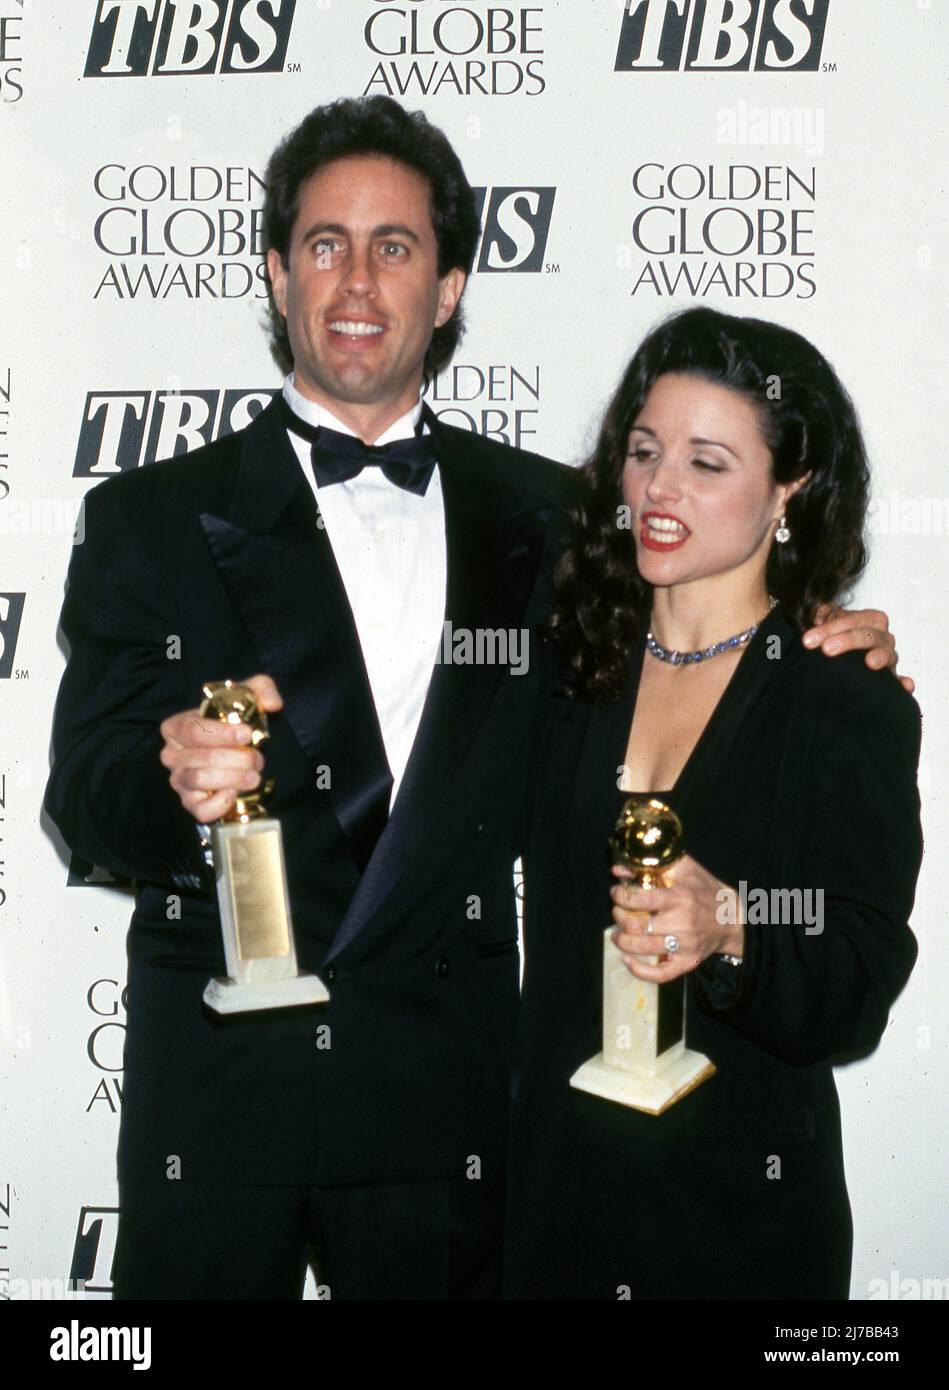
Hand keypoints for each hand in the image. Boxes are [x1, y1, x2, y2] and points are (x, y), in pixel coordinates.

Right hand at [159, 674, 283, 822]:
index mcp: (176, 726)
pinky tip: (236, 793)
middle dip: (236, 759)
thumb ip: (261, 690)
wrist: (238, 752)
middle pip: (200, 758)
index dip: (222, 734)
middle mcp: (171, 754)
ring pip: (199, 780)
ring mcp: (179, 781)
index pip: (193, 730)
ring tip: (254, 776)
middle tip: (257, 760)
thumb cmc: (236, 723)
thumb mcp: (248, 698)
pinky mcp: (190, 804)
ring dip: (233, 778)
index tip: (247, 734)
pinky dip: (220, 803)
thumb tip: (273, 703)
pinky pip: (200, 809)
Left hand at [609, 855, 742, 983]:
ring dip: (622, 941)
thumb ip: (654, 864)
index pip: (641, 899)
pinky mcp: (688, 962)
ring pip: (643, 948)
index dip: (622, 896)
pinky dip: (640, 971)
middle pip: (637, 926)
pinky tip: (628, 960)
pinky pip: (661, 974)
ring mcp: (685, 945)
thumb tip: (618, 869)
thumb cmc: (706, 890)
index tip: (616, 892)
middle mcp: (682, 923)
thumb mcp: (686, 869)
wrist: (733, 919)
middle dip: (619, 918)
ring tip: (617, 934)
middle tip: (617, 912)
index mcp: (680, 897)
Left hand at [803, 603, 913, 694]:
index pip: (853, 619)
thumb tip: (820, 612)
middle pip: (870, 635)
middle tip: (826, 649)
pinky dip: (904, 682)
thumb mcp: (828, 623)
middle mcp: (882, 638)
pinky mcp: (891, 679)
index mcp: (870, 621)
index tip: (808, 640)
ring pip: (888, 654)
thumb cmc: (835, 638)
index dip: (831, 627)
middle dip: (847, 640)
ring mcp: (889, 658)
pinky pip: (901, 681)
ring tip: (870, 662)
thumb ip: (824, 614)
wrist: (839, 657)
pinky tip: (905, 685)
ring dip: (880, 657)